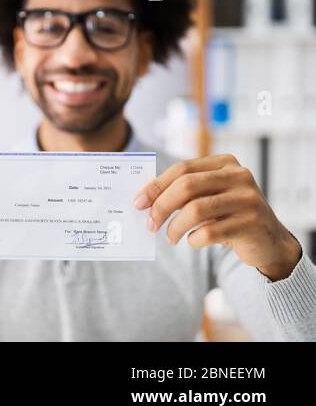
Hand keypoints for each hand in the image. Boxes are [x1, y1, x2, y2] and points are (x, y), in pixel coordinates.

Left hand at [133, 154, 300, 280]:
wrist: (269, 241)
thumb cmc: (229, 216)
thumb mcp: (210, 197)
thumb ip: (184, 192)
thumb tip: (143, 200)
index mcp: (226, 163)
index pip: (182, 169)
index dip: (156, 185)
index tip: (138, 203)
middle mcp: (240, 176)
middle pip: (187, 186)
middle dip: (161, 206)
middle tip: (149, 224)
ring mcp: (248, 199)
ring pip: (196, 210)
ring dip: (175, 227)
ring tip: (170, 237)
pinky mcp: (252, 223)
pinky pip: (209, 233)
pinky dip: (194, 240)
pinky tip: (194, 242)